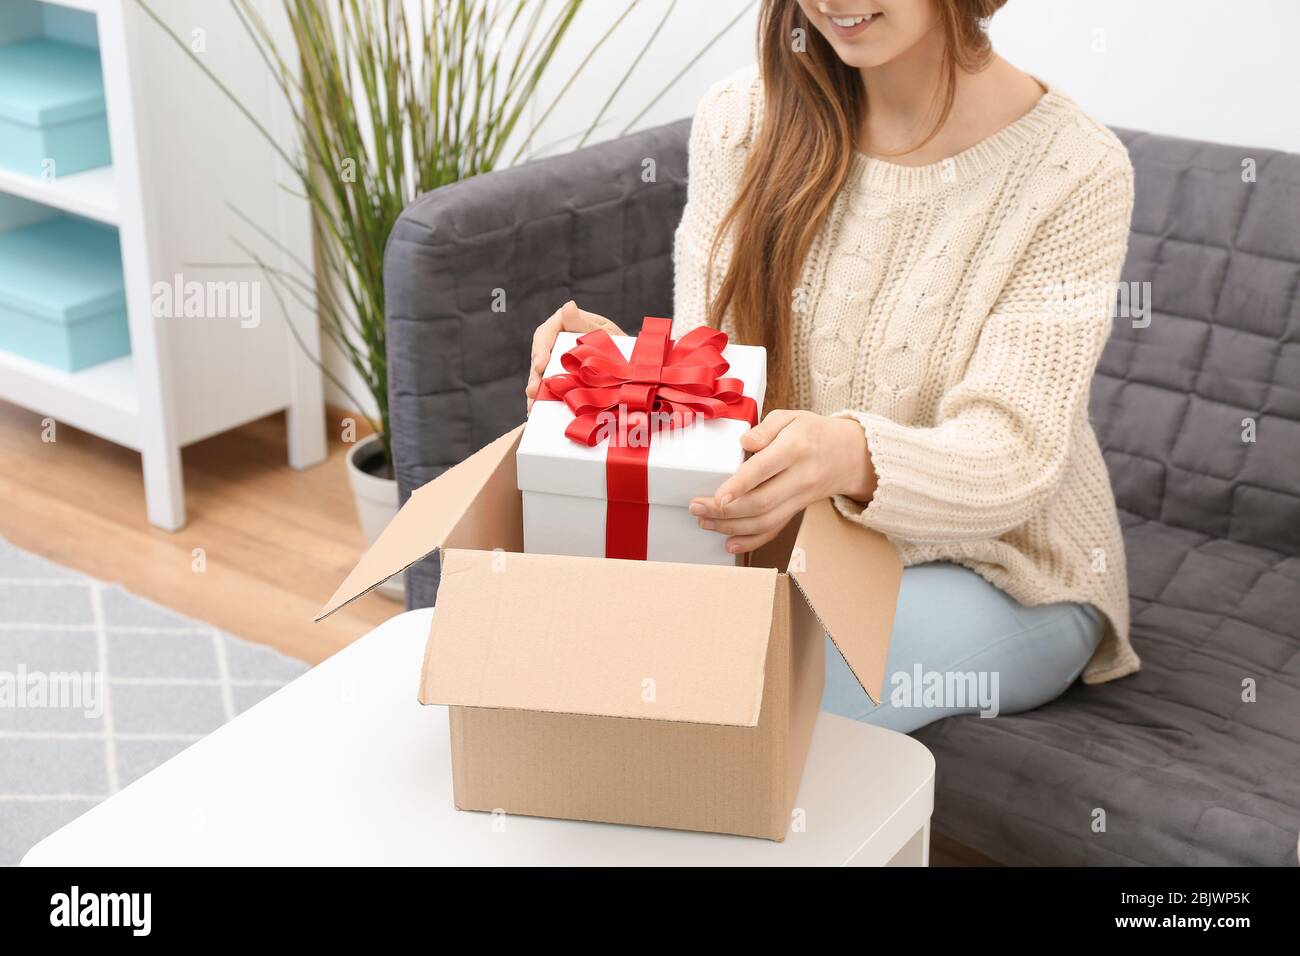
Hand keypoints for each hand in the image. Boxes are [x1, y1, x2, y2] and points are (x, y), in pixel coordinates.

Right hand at [525, 300, 624, 410]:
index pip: (546, 332)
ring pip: (540, 373)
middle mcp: (559, 342)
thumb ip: (585, 324)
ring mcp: (559, 361)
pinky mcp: (562, 378)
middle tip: (534, 390)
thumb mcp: (606, 333)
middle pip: (539, 355)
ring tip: (533, 404)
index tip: (541, 364)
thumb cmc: (621, 346)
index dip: (540, 348)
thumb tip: (568, 306)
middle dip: (535, 374)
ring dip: (536, 388)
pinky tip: (538, 408)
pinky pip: (549, 387)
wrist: (633, 369)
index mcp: (568, 324)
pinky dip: (543, 398)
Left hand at [689, 410, 876, 553]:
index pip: (765, 469)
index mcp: (796, 448)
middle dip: (725, 511)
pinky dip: (751, 541)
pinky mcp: (797, 511)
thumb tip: (744, 441)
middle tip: (697, 508)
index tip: (718, 496)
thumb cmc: (814, 433)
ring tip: (705, 522)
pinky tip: (729, 542)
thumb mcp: (792, 417)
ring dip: (731, 526)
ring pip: (765, 521)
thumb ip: (766, 427)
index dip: (740, 485)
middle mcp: (799, 477)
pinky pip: (775, 530)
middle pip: (761, 502)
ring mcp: (799, 498)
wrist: (850, 456)